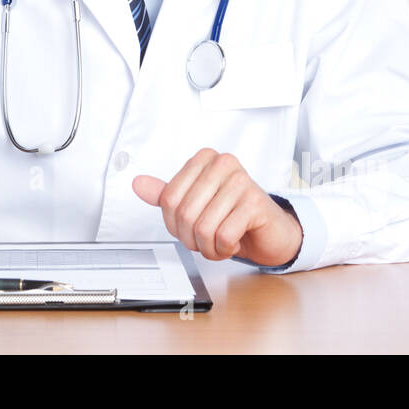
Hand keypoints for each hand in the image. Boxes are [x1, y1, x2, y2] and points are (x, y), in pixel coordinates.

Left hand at [133, 148, 302, 265]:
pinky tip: (234, 242)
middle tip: (206, 240)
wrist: (269, 232)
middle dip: (191, 238)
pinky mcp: (255, 203)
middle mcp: (223, 164)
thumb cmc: (231, 215)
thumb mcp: (194, 203)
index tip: (189, 228)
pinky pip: (224, 236)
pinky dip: (224, 249)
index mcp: (204, 159)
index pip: (168, 198)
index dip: (174, 224)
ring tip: (220, 242)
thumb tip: (138, 184)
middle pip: (185, 214)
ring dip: (209, 247)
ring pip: (203, 227)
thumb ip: (166, 194)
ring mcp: (241, 181)